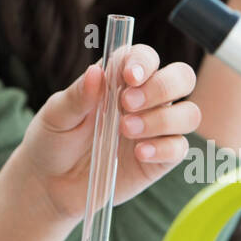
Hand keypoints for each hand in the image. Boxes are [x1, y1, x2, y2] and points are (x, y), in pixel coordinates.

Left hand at [18, 45, 199, 220]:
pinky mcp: (160, 158)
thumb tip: (95, 72)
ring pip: (188, 113)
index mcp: (119, 79)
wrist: (51, 183)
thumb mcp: (56, 115)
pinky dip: (163, 148)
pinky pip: (179, 147)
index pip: (145, 57)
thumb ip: (77, 96)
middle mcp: (145, 99)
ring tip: (126, 129)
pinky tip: (139, 153)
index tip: (128, 76)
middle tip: (127, 103)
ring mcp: (156, 128)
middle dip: (162, 86)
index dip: (143, 61)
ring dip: (163, 119)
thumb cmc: (53, 140)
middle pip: (181, 78)